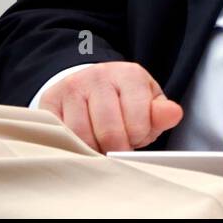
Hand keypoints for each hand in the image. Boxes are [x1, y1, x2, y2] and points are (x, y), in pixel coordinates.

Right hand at [38, 61, 183, 152]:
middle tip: (117, 144)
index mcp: (129, 74)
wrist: (91, 85)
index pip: (138, 123)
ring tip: (100, 141)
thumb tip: (173, 113)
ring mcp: (72, 87)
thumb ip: (161, 113)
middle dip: (116, 147)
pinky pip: (60, 135)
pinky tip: (80, 140)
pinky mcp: (50, 101)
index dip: (138, 138)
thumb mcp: (148, 103)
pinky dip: (72, 145)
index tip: (135, 135)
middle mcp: (98, 75)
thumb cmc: (125, 101)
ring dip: (93, 148)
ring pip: (82, 136)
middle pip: (109, 132)